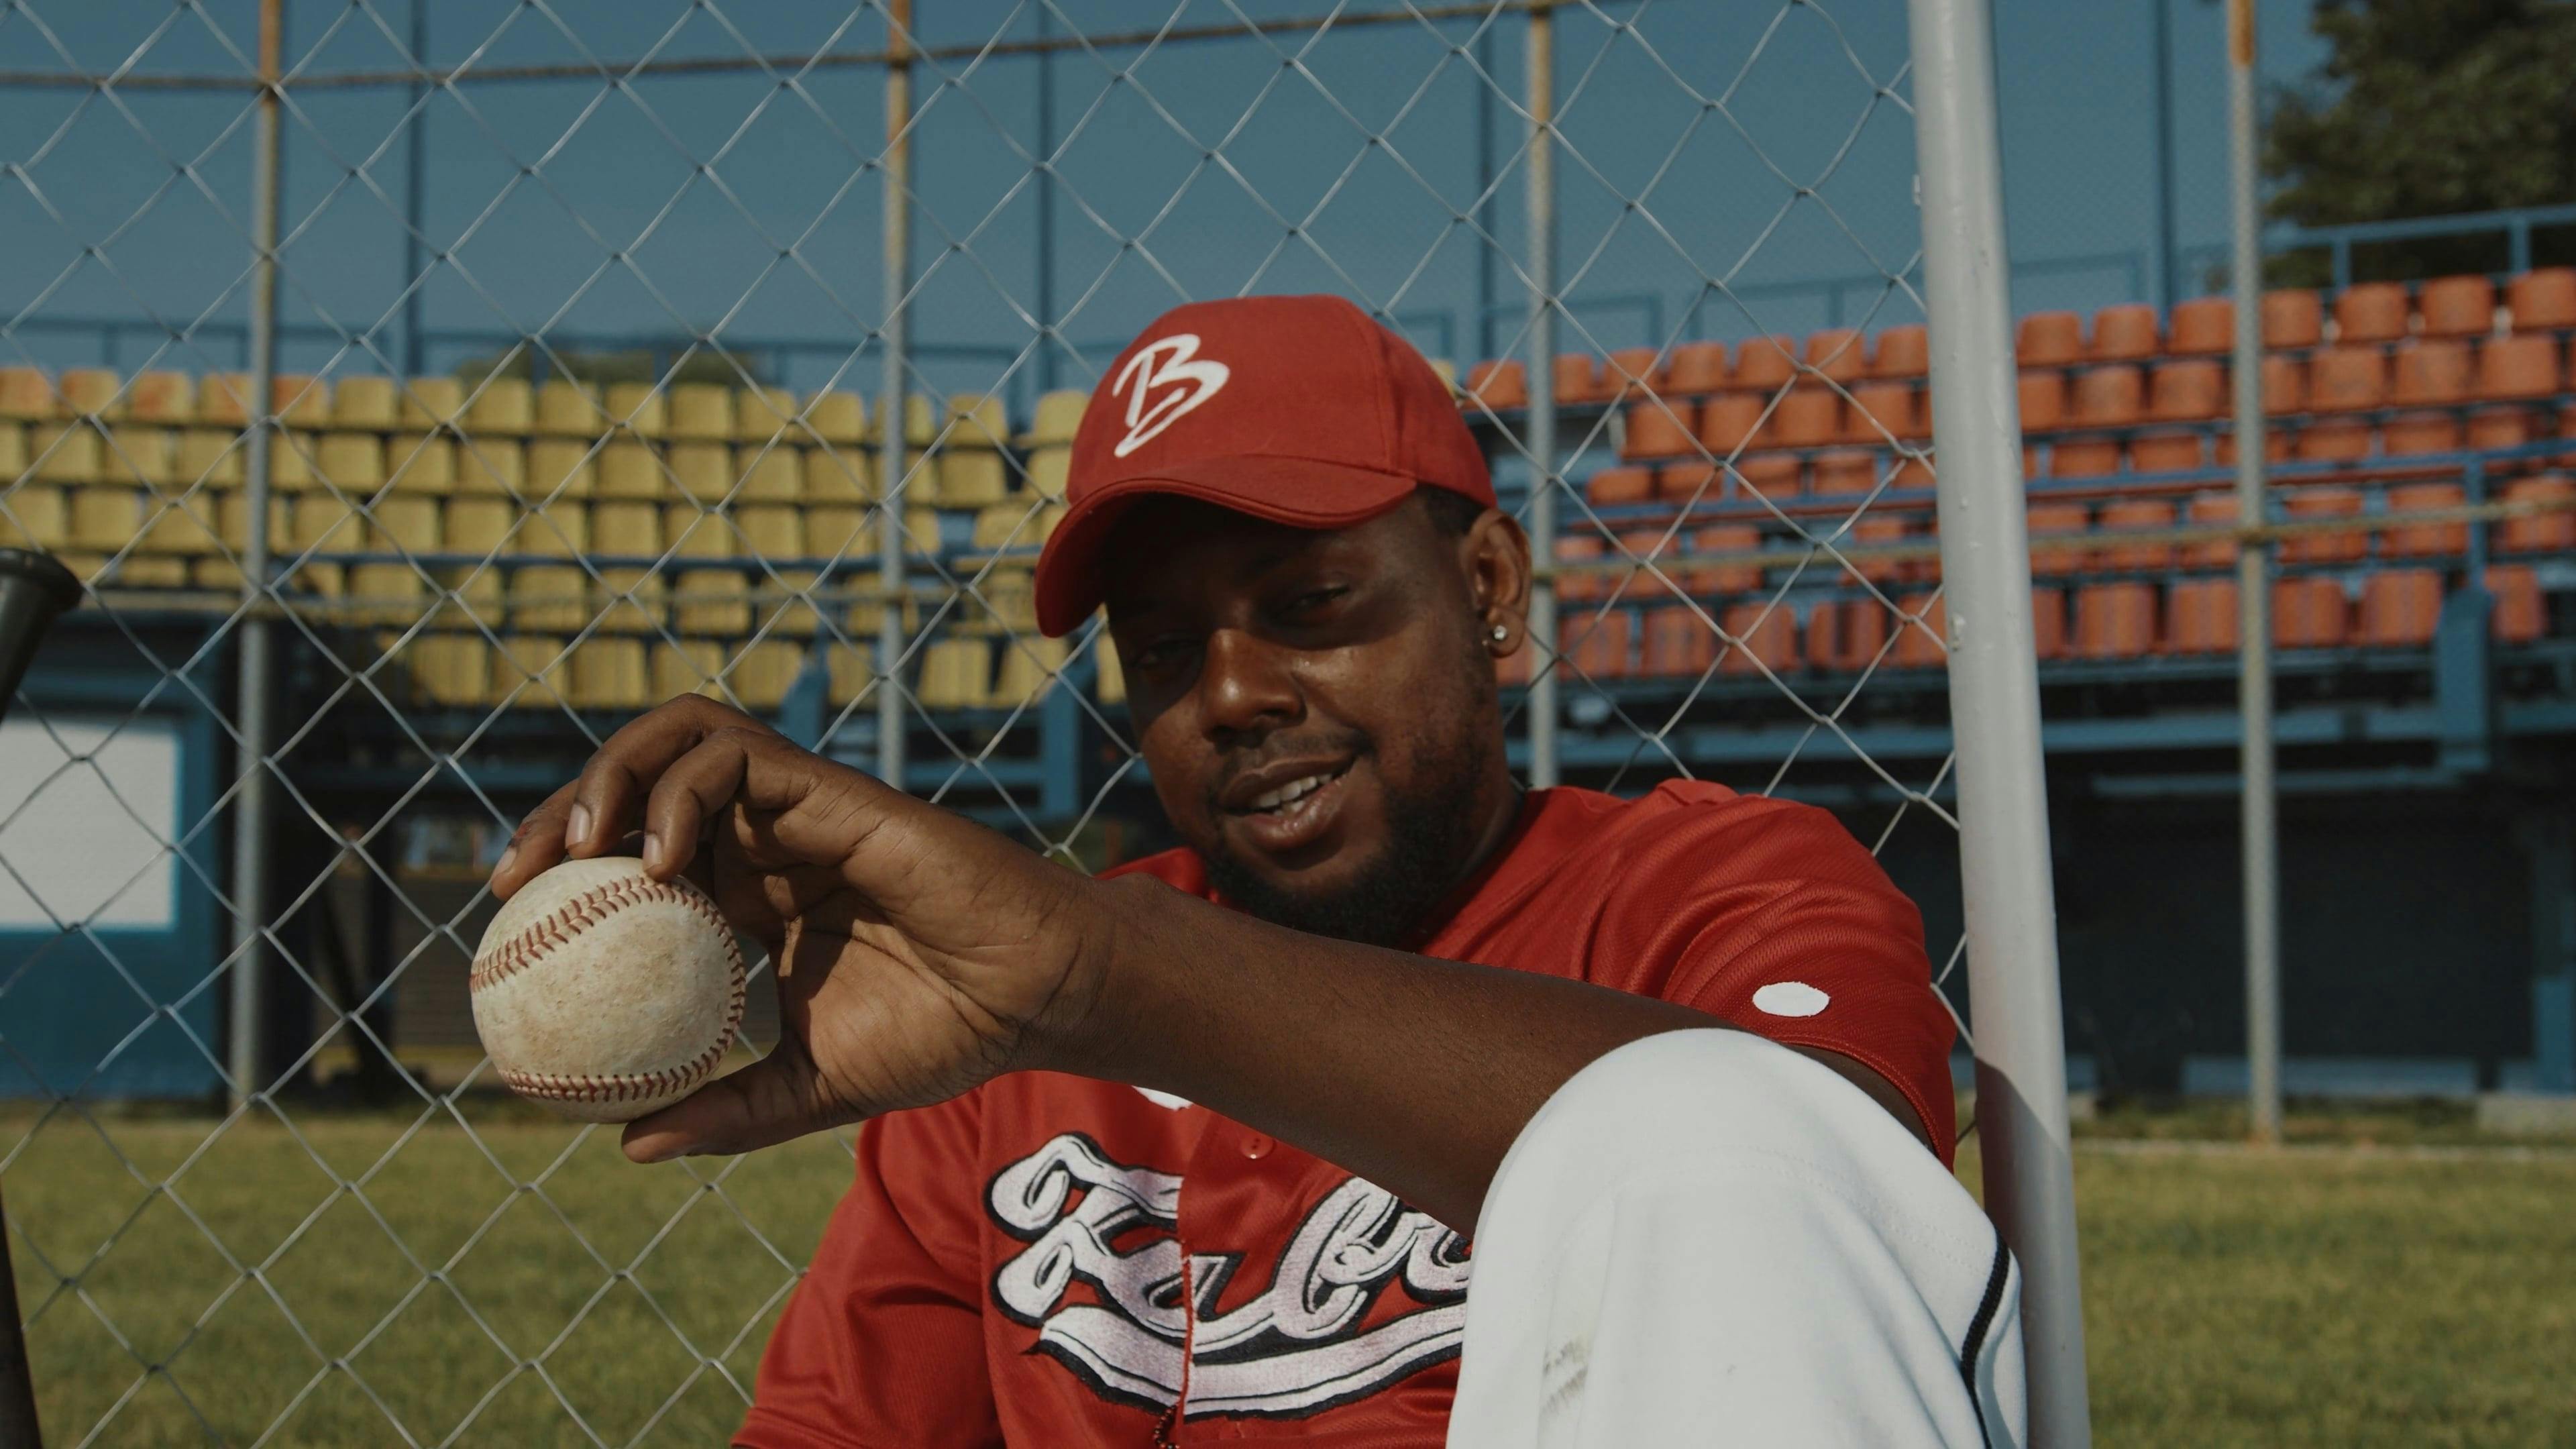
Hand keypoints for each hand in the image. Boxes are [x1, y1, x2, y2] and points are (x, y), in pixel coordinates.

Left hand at [492, 695, 1115, 1162]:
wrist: (1032, 996)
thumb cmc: (944, 1034)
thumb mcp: (810, 1088)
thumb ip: (728, 1111)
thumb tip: (628, 1147)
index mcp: (751, 898)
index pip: (635, 857)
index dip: (564, 877)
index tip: (509, 930)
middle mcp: (764, 839)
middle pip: (636, 785)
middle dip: (558, 812)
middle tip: (508, 882)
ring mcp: (794, 804)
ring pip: (676, 740)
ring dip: (608, 778)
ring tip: (573, 852)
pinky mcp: (827, 784)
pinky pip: (731, 749)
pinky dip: (679, 789)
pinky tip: (663, 859)